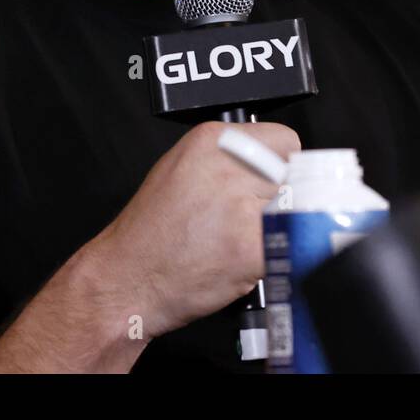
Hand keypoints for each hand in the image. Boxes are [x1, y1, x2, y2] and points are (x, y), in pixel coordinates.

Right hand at [93, 121, 300, 339]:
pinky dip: (270, 260)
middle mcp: (228, 166)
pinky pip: (286, 248)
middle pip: (293, 176)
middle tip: (249, 219)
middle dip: (280, 199)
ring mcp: (240, 207)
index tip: (270, 185)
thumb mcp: (183, 168)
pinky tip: (238, 262)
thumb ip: (231, 159)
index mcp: (213, 139)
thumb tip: (275, 162)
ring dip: (278, 230)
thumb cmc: (151, 232)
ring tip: (239, 240)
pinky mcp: (249, 247)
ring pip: (294, 213)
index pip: (284, 141)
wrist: (125, 279)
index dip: (281, 167)